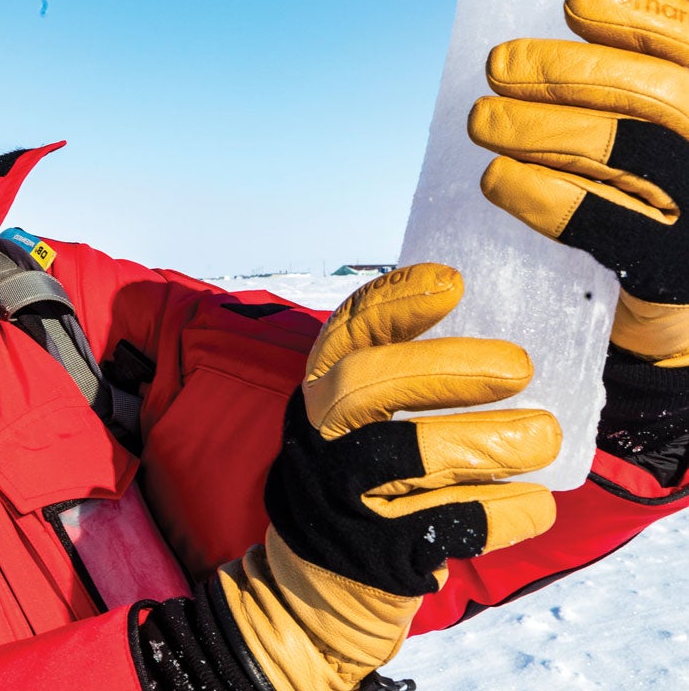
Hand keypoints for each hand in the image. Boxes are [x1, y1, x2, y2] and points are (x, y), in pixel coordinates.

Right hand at [217, 264, 559, 690]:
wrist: (324, 581)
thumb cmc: (369, 482)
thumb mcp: (364, 421)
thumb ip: (403, 378)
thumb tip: (493, 336)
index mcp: (321, 393)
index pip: (346, 333)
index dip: (394, 303)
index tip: (453, 283)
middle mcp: (321, 438)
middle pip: (364, 388)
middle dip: (443, 368)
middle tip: (519, 366)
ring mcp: (342, 495)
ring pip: (405, 458)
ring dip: (484, 442)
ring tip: (545, 435)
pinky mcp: (376, 550)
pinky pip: (445, 525)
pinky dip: (501, 513)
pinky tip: (537, 502)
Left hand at [469, 0, 688, 365]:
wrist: (685, 302)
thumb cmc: (675, 189)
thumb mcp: (681, 117)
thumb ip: (676, 57)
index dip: (639, 16)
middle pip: (654, 95)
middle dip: (566, 72)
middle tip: (498, 63)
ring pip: (621, 150)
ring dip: (538, 127)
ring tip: (482, 119)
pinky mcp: (672, 266)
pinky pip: (598, 222)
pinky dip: (540, 195)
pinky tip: (497, 177)